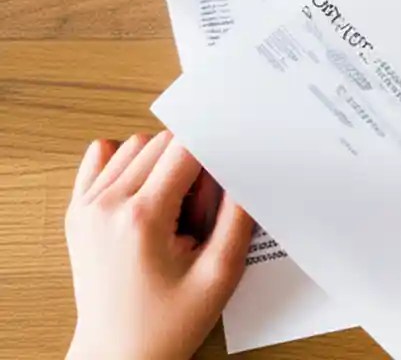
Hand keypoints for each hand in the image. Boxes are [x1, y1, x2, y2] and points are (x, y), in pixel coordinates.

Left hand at [64, 132, 254, 359]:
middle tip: (197, 212)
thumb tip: (243, 173)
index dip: (212, 159)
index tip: (220, 186)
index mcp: (141, 218)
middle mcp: (106, 205)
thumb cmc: (166, 324)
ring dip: (161, 164)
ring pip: (134, 145)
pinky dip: (128, 164)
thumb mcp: (220, 275)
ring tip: (172, 210)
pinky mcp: (77, 211)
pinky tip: (144, 195)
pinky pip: (103, 159)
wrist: (117, 355)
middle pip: (161, 142)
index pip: (184, 148)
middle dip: (190, 165)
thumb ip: (237, 217)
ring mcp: (86, 207)